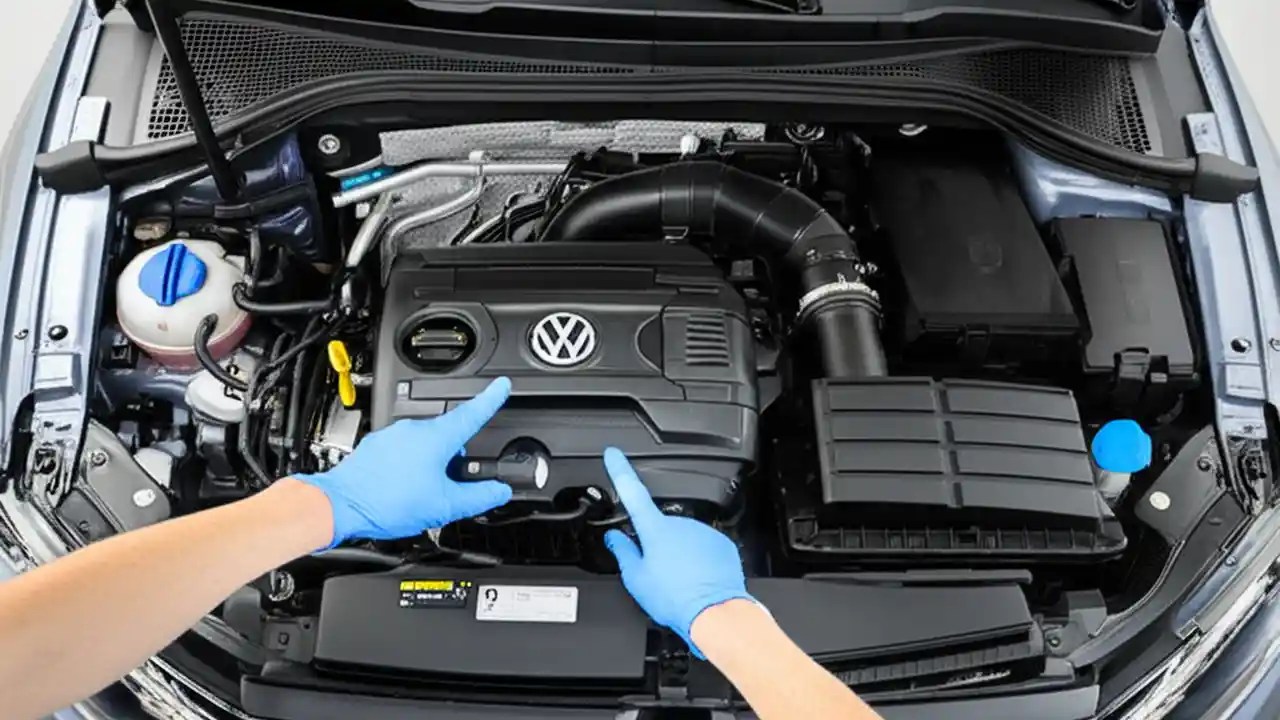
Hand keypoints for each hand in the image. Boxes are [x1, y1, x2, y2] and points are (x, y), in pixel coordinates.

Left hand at [296, 378, 513, 547]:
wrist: (340, 505)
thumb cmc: (385, 502)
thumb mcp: (443, 505)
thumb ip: (478, 497)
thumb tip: (499, 491)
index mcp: (435, 438)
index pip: (472, 413)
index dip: (491, 399)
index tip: (501, 386)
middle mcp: (413, 430)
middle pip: (448, 436)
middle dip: (454, 457)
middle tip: (452, 484)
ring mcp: (392, 436)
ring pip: (424, 445)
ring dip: (431, 464)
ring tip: (422, 493)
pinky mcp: (377, 447)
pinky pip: (403, 451)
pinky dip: (410, 467)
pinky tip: (403, 490)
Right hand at [602, 448, 753, 656]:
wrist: (715, 613)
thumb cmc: (676, 599)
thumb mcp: (637, 579)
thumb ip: (624, 553)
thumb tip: (615, 538)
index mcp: (655, 529)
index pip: (632, 492)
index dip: (620, 470)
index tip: (614, 454)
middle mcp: (680, 524)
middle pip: (660, 526)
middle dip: (657, 543)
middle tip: (658, 573)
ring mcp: (703, 532)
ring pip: (684, 538)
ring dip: (679, 554)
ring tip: (680, 582)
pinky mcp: (721, 543)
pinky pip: (704, 547)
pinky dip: (699, 560)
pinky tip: (697, 580)